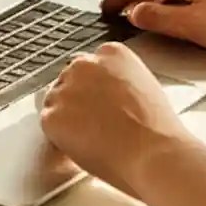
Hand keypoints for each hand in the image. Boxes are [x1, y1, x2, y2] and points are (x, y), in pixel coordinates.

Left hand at [40, 43, 194, 195]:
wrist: (152, 152)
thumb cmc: (156, 128)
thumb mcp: (144, 84)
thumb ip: (119, 78)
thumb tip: (106, 91)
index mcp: (111, 52)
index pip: (89, 64)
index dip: (93, 87)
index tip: (100, 101)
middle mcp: (85, 64)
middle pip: (69, 79)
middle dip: (77, 99)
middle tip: (94, 123)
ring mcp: (66, 88)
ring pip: (55, 101)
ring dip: (67, 117)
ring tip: (93, 137)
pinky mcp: (52, 115)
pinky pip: (49, 124)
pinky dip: (60, 137)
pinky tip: (84, 144)